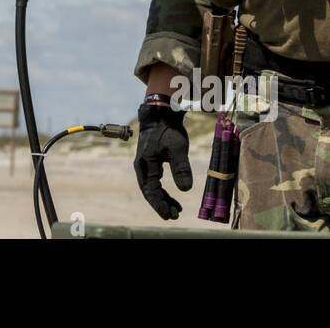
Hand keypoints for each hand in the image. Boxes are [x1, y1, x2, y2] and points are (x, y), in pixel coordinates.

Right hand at [134, 100, 191, 219]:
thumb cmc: (168, 130)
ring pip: (152, 188)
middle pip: (150, 192)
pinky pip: (155, 182)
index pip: (151, 191)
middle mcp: (142, 167)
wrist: (161, 114)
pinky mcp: (151, 163)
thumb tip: (186, 190)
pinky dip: (163, 191)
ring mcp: (146, 165)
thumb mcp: (178, 148)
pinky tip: (174, 197)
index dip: (160, 205)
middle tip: (174, 216)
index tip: (170, 215)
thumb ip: (181, 168)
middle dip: (161, 205)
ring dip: (163, 199)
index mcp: (145, 164)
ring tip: (176, 210)